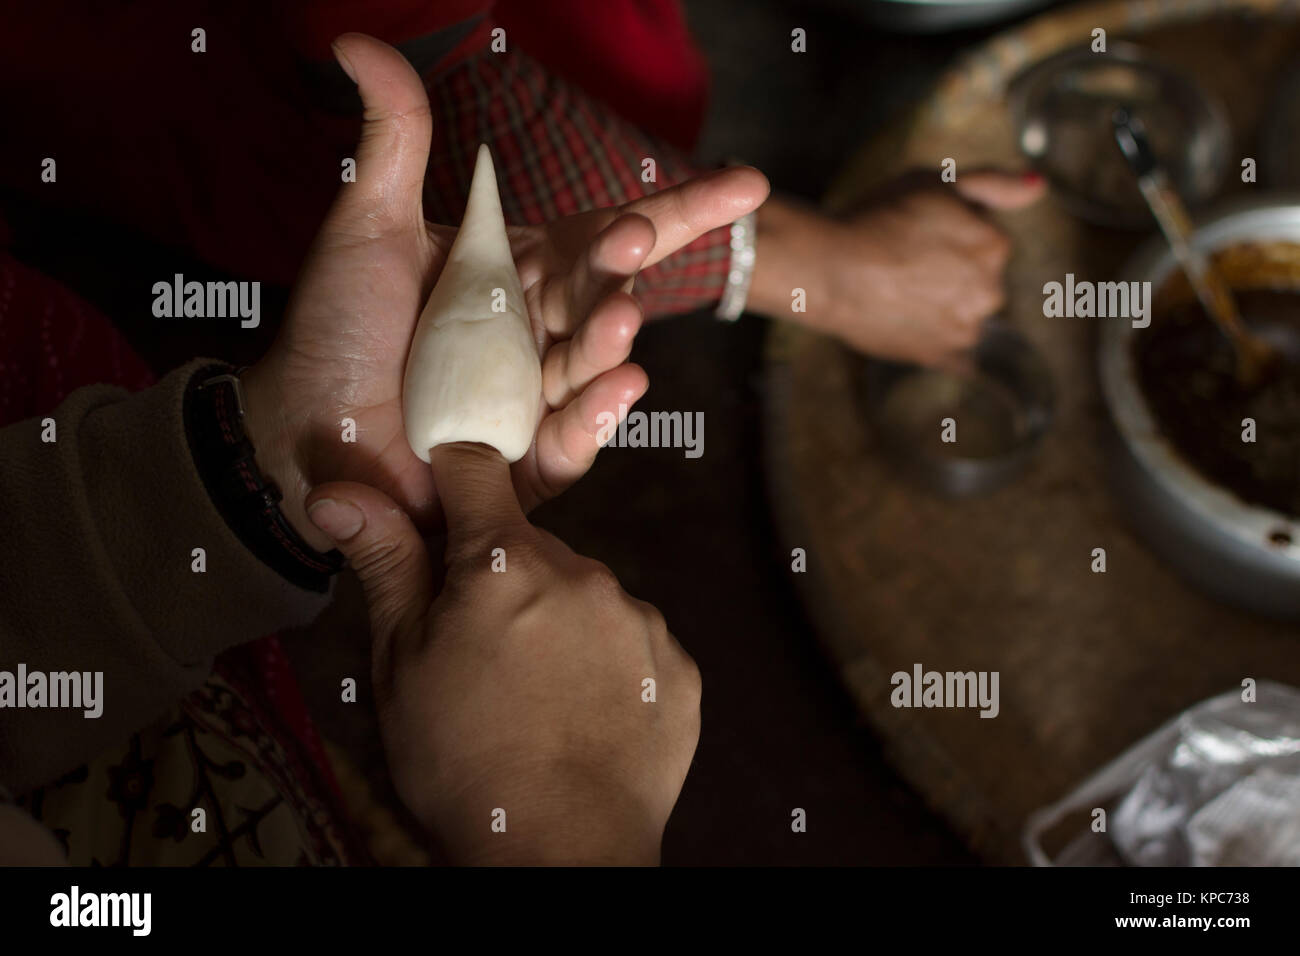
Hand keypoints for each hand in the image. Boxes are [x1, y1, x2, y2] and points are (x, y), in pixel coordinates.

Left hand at [240, 33, 768, 550]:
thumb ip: (396, 140)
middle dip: (625, 270)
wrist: (303, 426)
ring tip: (619, 316)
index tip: (748, 184)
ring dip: (612, 341)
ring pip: (591, 368)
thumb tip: (359, 40)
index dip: (679, 211)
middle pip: (604, 296)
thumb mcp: (369, 225)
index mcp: (518, 274)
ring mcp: (535, 399)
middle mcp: (537, 334)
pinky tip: (618, 389)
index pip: (605, 234)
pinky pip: (569, 443)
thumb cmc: (335, 328)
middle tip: (634, 240)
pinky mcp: (522, 461)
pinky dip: (594, 421)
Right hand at [304, 444, 701, 864]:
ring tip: (534, 696)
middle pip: (531, 550)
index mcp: (504, 563)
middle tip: (481, 651)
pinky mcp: (676, 665)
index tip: (445, 486)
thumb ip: (386, 563)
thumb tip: (337, 490)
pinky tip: (580, 714)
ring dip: (559, 623)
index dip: (454, 471)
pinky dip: (606, 665)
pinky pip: (631, 642)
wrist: (560, 853)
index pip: (475, 471)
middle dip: (505, 581)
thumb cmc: (462, 763)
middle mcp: (582, 574)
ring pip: (584, 596)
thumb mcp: (400, 662)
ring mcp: (638, 619)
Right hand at [748, 170, 1043, 365]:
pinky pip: (955, 356)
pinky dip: (942, 346)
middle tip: (905, 261)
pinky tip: (918, 330)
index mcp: (995, 246)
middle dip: (952, 272)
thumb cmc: (877, 217)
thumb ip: (994, 183)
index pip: (985, 239)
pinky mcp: (939, 357)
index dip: (951, 233)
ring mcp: (965, 330)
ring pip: (964, 314)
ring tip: (898, 291)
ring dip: (944, 306)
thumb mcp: (935, 181)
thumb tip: (1040, 184)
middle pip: (978, 280)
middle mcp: (990, 292)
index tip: (920, 231)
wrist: (828, 269)